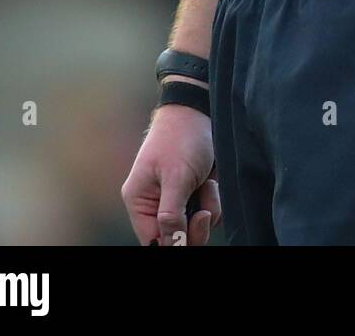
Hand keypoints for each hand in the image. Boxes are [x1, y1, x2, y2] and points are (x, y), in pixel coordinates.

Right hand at [122, 103, 220, 245]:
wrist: (200, 110)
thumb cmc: (182, 137)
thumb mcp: (176, 177)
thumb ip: (171, 214)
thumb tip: (171, 244)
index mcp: (140, 201)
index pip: (154, 240)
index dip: (174, 242)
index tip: (190, 232)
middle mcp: (156, 204)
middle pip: (176, 237)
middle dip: (194, 227)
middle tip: (203, 211)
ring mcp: (177, 199)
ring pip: (195, 227)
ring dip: (208, 210)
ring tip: (206, 184)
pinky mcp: (195, 193)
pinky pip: (208, 214)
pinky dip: (214, 202)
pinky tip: (211, 182)